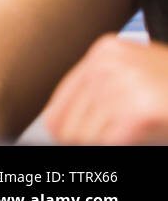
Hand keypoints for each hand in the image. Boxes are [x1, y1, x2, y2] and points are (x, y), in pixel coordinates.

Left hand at [42, 33, 167, 143]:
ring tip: (131, 138)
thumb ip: (104, 92)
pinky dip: (120, 148)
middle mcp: (108, 64)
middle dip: (83, 141)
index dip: (66, 131)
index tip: (72, 143)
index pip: (61, 103)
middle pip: (68, 124)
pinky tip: (139, 141)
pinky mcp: (139, 111)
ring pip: (86, 137)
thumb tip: (62, 126)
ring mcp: (122, 84)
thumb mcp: (140, 76)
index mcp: (105, 52)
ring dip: (103, 144)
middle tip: (106, 143)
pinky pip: (109, 143)